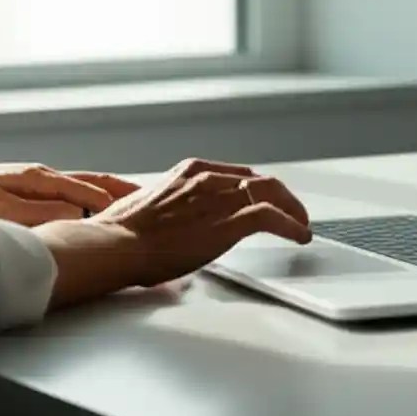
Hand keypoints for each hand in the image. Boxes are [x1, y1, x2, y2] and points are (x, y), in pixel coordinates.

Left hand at [0, 162, 141, 225]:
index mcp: (40, 179)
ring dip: (110, 192)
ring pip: (82, 184)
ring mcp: (31, 181)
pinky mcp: (20, 188)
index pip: (93, 191)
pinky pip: (66, 190)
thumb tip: (80, 211)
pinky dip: (89, 194)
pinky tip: (94, 204)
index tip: (149, 213)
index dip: (121, 203)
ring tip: (138, 199)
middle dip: (126, 191)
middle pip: (94, 182)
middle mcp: (40, 177)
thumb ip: (39, 211)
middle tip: (161, 199)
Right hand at [32, 158, 311, 309]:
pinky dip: (292, 225)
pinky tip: (300, 236)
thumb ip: (169, 208)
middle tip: (293, 213)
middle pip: (259, 180)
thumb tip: (170, 225)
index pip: (236, 174)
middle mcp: (208, 177)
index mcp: (189, 171)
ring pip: (273, 193)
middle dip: (281, 196)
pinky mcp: (228, 221)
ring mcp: (220, 197)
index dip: (257, 189)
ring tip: (302, 225)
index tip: (266, 200)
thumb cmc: (120, 234)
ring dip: (293, 210)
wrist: (114, 244)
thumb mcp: (147, 207)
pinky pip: (273, 217)